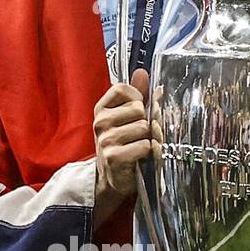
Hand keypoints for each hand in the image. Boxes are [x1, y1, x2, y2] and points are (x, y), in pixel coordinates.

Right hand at [93, 68, 150, 219]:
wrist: (113, 179)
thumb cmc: (123, 145)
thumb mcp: (126, 117)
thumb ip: (136, 94)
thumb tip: (142, 72)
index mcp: (101, 109)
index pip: (123, 89)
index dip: (137, 98)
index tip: (137, 111)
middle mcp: (100, 122)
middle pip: (138, 108)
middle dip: (146, 122)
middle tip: (140, 134)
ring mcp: (106, 140)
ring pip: (143, 127)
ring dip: (149, 138)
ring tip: (140, 146)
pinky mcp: (115, 157)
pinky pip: (145, 145)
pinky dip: (149, 152)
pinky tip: (142, 157)